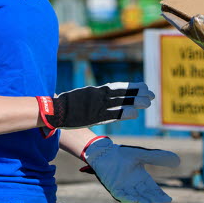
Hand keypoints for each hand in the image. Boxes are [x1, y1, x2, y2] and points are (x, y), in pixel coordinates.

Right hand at [36, 81, 153, 136]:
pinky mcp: (94, 116)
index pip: (116, 87)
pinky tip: (135, 113)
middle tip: (151, 94)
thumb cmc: (63, 106)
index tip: (142, 86)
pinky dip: (124, 112)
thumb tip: (96, 97)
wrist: (53, 110)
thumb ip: (89, 98)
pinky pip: (112, 114)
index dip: (130, 87)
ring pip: (120, 102)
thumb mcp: (78, 98)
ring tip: (149, 102)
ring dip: (135, 101)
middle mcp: (98, 96)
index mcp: (95, 91)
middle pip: (122, 93)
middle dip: (137, 93)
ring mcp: (97, 105)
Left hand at [81, 136, 179, 202]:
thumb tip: (178, 160)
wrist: (104, 152)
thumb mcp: (142, 155)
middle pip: (146, 195)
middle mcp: (134, 186)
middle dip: (153, 199)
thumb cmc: (122, 154)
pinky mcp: (114, 188)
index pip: (154, 190)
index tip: (168, 199)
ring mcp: (124, 188)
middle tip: (161, 201)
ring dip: (140, 202)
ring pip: (134, 198)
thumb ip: (158, 158)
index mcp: (142, 179)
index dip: (160, 195)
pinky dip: (126, 198)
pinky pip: (120, 196)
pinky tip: (132, 199)